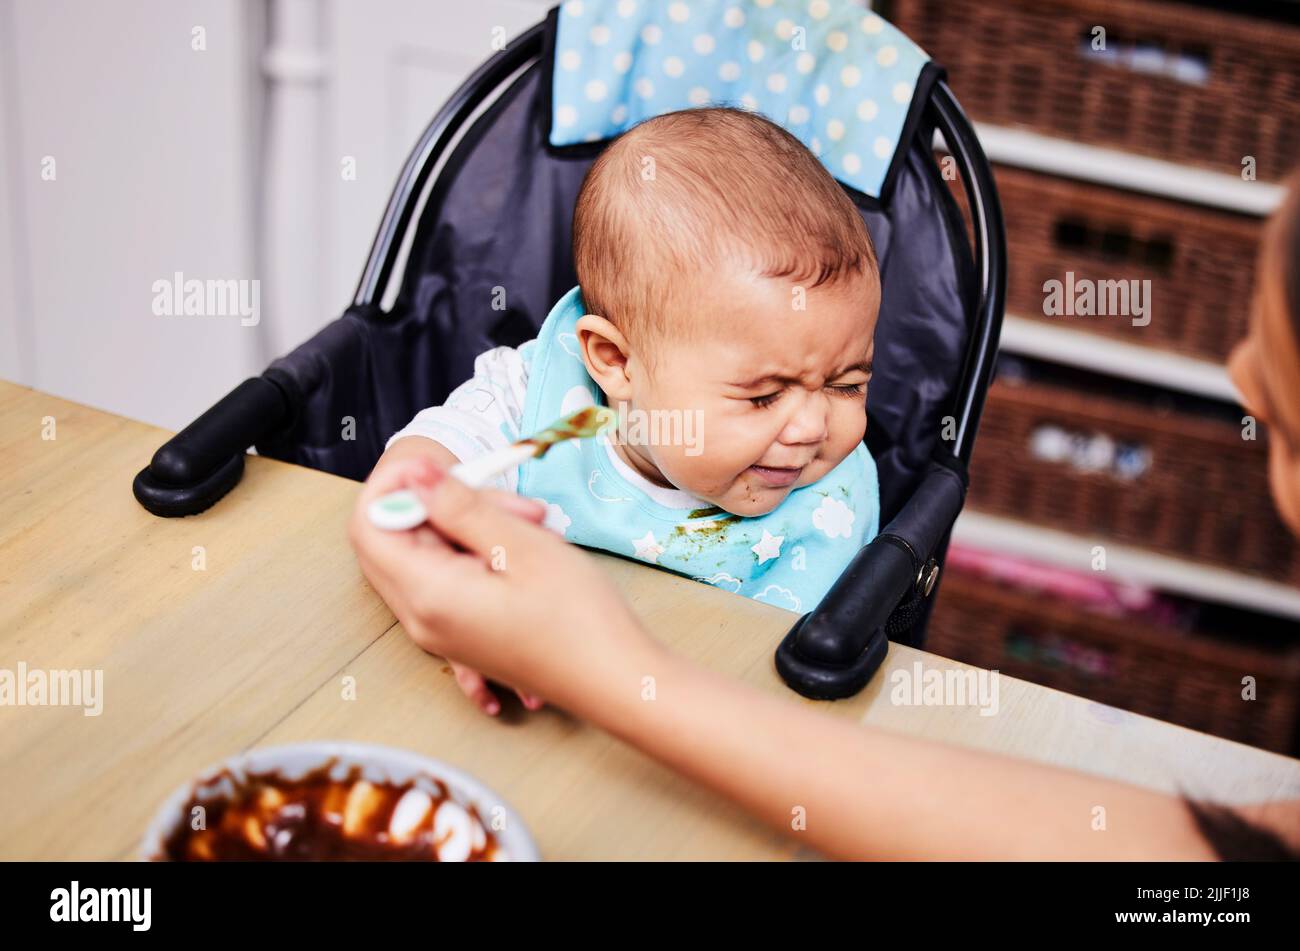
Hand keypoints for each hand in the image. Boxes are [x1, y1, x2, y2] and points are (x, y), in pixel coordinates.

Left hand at [347, 455, 655, 712]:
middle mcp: (421, 619)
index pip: (370, 526)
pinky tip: (521, 554)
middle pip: (394, 541)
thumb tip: (412, 475)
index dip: (397, 487)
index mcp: (427, 594)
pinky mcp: (463, 639)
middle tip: (500, 500)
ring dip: (467, 531)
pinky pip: (448, 585)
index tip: (445, 471)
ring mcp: (440, 634)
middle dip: (436, 506)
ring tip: (530, 528)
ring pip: (427, 559)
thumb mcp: (520, 544)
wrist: (616, 682)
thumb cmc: (578, 617)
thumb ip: (458, 506)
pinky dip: (476, 560)